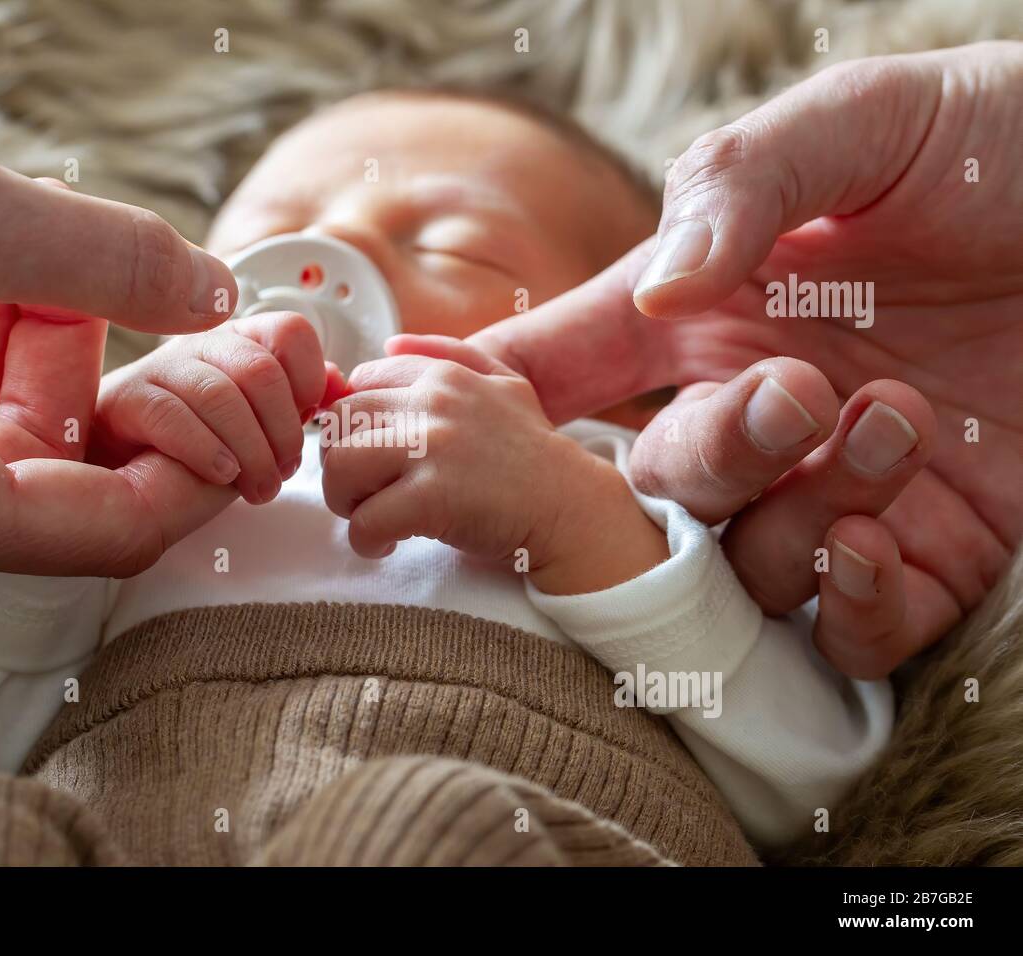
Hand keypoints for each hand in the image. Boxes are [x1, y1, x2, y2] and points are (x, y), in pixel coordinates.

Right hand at [89, 312, 328, 504]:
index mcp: (240, 343)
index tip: (308, 420)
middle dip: (282, 432)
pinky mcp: (126, 399)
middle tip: (282, 472)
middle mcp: (202, 345)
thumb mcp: (254, 421)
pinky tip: (221, 475)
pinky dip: (207, 451)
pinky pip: (174, 417)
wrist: (116, 460)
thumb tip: (340, 385)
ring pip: (222, 396)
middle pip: (261, 371)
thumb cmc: (194, 441)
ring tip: (257, 488)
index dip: (309, 379)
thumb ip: (296, 400)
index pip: (291, 332)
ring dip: (251, 453)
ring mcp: (161, 368)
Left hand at [321, 337, 665, 591]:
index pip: (358, 383)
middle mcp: (433, 404)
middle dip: (341, 462)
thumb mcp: (503, 383)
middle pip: (338, 425)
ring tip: (373, 516)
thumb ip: (447, 353)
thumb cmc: (531, 454)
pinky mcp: (431, 499)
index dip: (354, 425)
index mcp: (443, 376)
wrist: (570, 508)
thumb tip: (387, 343)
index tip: (372, 455)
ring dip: (345, 501)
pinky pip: (365, 520)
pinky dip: (366, 540)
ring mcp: (432, 449)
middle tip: (366, 492)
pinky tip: (387, 544)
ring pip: (340, 468)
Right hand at [470, 42, 1022, 672]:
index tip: (409, 411)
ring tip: (893, 421)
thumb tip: (660, 290)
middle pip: (645, 494)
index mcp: (707, 314)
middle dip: (703, 461)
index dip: (480, 395)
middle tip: (791, 393)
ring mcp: (830, 490)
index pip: (560, 367)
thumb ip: (743, 186)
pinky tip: (877, 537)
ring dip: (792, 517)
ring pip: (736, 571)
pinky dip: (839, 609)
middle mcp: (749, 411)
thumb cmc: (1006, 139)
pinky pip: (840, 633)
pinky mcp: (927, 553)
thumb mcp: (864, 121)